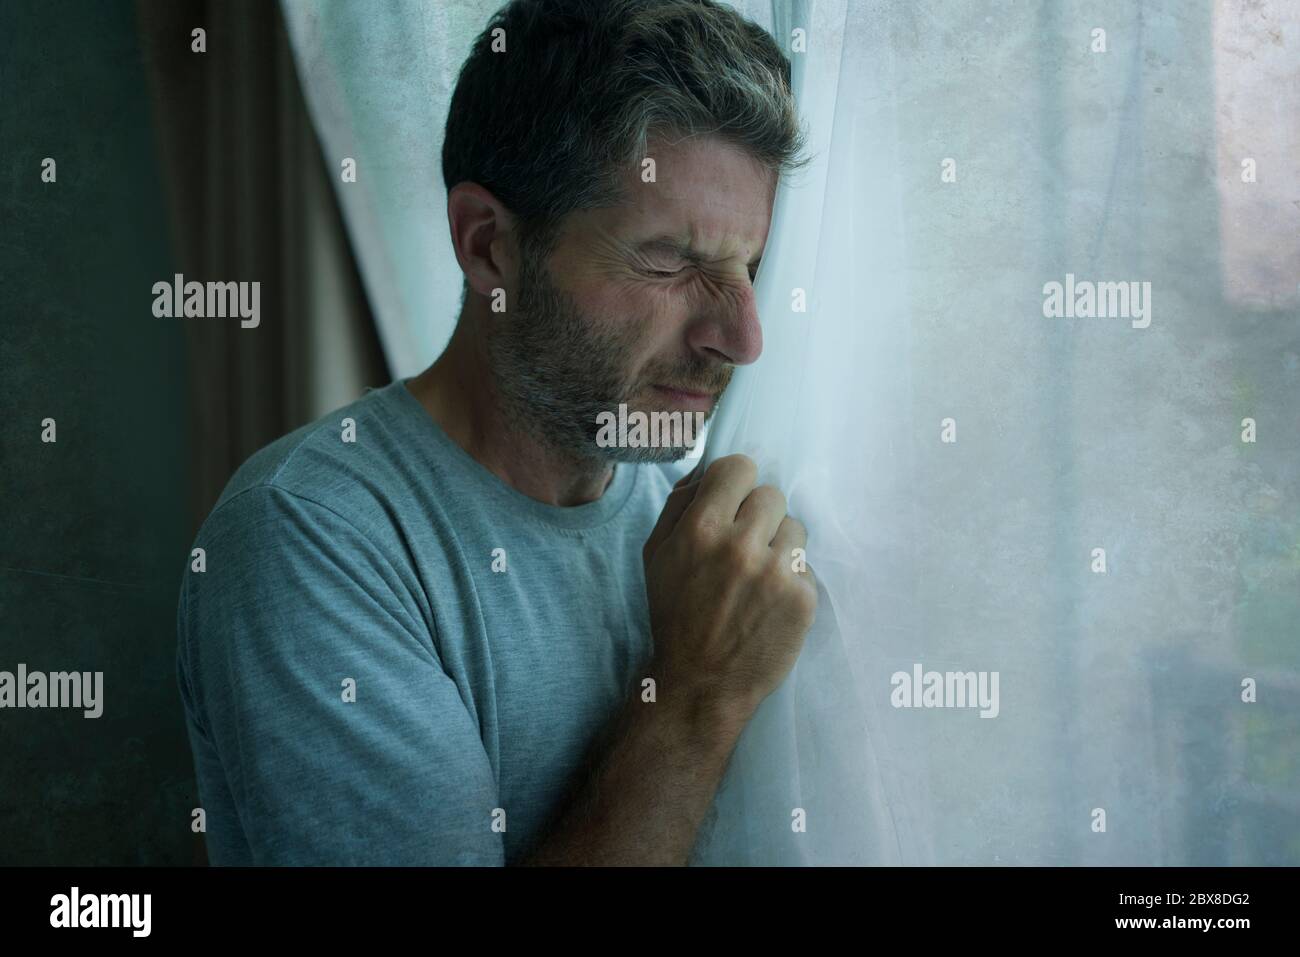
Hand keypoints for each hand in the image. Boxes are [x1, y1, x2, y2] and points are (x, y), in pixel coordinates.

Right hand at [642, 454, 817, 721]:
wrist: (701, 682)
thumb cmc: (676, 614)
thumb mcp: (657, 554)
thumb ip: (680, 504)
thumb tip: (710, 471)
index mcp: (701, 529)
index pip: (739, 467)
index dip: (735, 484)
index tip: (733, 504)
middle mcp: (740, 546)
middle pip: (771, 495)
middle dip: (758, 517)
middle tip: (744, 547)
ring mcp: (775, 573)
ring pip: (795, 527)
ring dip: (779, 546)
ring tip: (758, 577)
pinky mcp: (802, 598)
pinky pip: (804, 565)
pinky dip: (789, 580)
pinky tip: (769, 603)